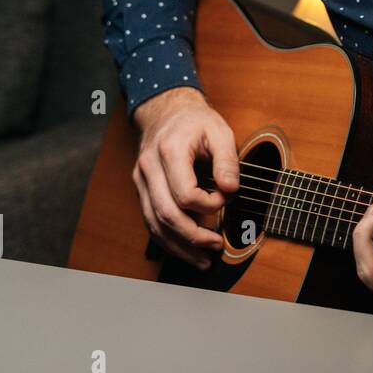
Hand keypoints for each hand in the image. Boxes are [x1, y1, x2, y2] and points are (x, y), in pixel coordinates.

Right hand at [130, 86, 239, 269]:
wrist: (165, 112)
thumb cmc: (195, 121)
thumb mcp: (220, 131)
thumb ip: (227, 160)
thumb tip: (231, 189)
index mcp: (169, 152)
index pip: (185, 193)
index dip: (209, 204)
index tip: (226, 198)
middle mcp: (149, 169)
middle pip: (166, 214)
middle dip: (193, 236)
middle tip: (217, 245)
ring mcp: (141, 181)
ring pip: (154, 224)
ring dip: (179, 246)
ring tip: (203, 260)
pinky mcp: (141, 190)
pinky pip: (150, 221)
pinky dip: (168, 240)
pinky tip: (186, 251)